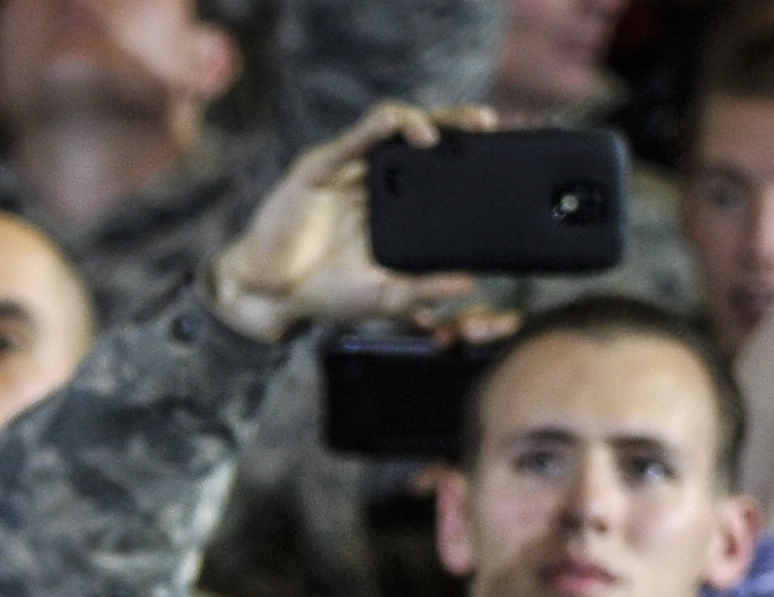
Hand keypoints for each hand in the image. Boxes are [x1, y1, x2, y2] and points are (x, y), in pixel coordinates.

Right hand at [206, 102, 488, 342]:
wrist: (272, 298)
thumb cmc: (326, 294)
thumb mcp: (386, 296)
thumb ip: (426, 287)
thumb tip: (470, 283)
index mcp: (397, 205)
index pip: (440, 168)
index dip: (469, 154)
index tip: (501, 152)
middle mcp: (377, 181)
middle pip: (423, 137)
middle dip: (456, 123)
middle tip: (487, 124)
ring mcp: (349, 171)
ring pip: (391, 127)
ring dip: (418, 121)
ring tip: (436, 136)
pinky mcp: (320, 168)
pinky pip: (353, 140)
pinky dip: (376, 128)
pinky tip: (397, 126)